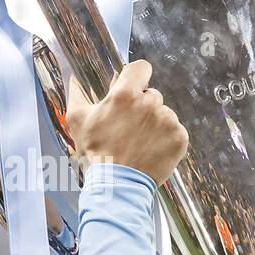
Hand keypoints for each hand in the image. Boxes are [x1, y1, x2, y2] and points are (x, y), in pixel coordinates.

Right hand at [66, 60, 188, 185]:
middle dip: (141, 108)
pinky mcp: (179, 138)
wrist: (116, 186)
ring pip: (164, 114)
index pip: (141, 68)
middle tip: (128, 128)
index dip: (136, 77)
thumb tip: (74, 76)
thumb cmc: (95, 152)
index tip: (132, 88)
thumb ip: (77, 92)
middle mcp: (150, 103)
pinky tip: (151, 151)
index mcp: (125, 94)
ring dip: (154, 124)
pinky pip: (175, 131)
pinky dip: (166, 139)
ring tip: (139, 143)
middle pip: (152, 95)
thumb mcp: (77, 120)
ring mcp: (167, 121)